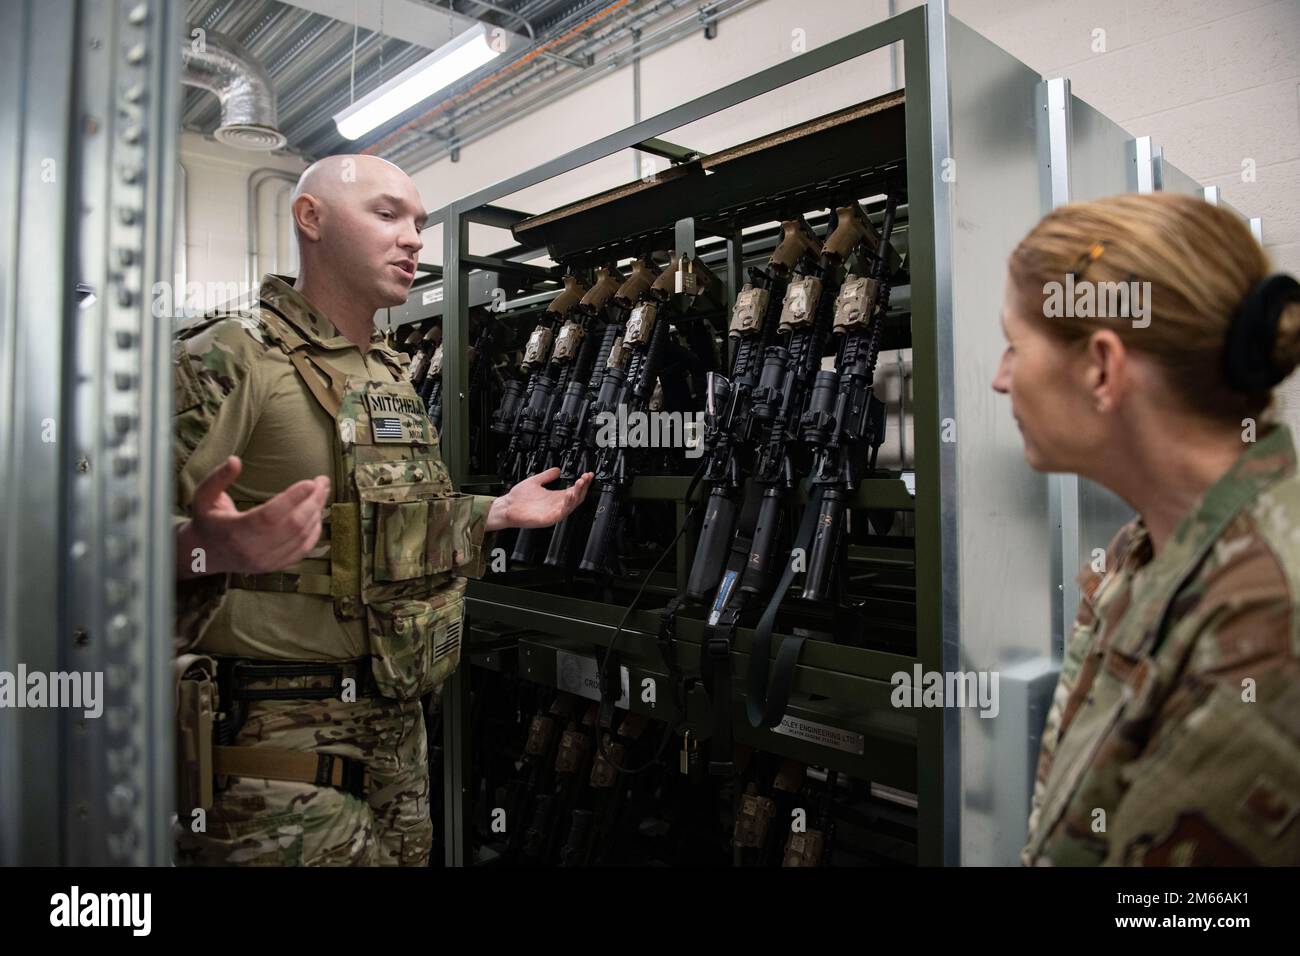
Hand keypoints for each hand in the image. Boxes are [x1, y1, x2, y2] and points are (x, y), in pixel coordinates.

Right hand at [176, 456, 329, 578]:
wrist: (204, 554)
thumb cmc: (207, 519)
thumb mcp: (203, 495)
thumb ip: (218, 477)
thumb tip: (235, 460)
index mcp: (233, 532)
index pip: (269, 515)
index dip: (293, 498)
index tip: (310, 482)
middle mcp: (251, 550)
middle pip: (292, 526)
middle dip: (313, 502)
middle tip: (323, 481)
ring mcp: (265, 561)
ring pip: (301, 538)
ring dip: (317, 514)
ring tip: (322, 493)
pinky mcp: (274, 566)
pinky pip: (303, 550)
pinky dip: (314, 531)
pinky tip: (317, 514)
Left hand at [486, 467, 592, 531]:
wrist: (507, 507)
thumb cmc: (518, 498)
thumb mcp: (535, 481)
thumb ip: (547, 476)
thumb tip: (557, 470)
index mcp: (555, 497)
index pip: (574, 490)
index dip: (583, 483)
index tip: (588, 474)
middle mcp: (556, 505)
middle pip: (576, 497)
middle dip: (583, 487)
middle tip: (586, 478)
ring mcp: (553, 512)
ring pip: (571, 505)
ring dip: (577, 494)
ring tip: (580, 483)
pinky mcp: (548, 519)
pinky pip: (561, 513)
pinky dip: (567, 505)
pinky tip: (569, 495)